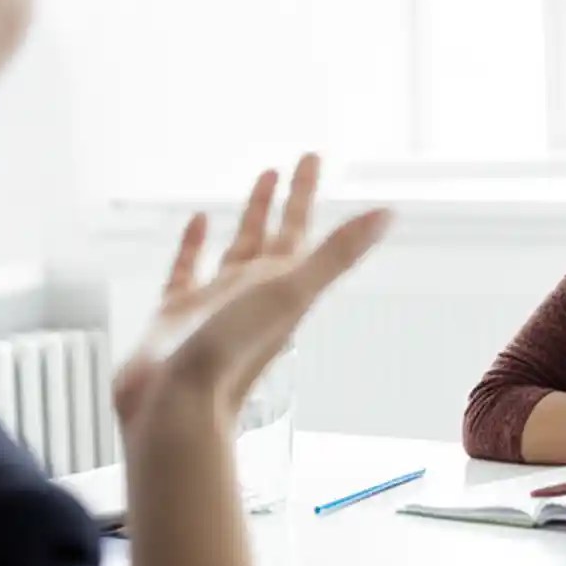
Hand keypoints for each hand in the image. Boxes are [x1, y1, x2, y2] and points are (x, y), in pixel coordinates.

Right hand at [113, 154, 390, 437]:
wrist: (176, 409)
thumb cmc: (235, 353)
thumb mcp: (291, 293)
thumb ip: (339, 253)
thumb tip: (390, 213)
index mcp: (280, 286)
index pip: (298, 228)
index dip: (306, 192)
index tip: (312, 156)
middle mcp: (250, 292)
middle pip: (273, 235)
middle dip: (285, 199)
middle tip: (294, 161)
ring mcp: (213, 304)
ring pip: (235, 249)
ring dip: (249, 216)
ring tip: (258, 183)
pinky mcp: (174, 316)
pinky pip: (186, 270)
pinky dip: (192, 244)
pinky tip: (196, 220)